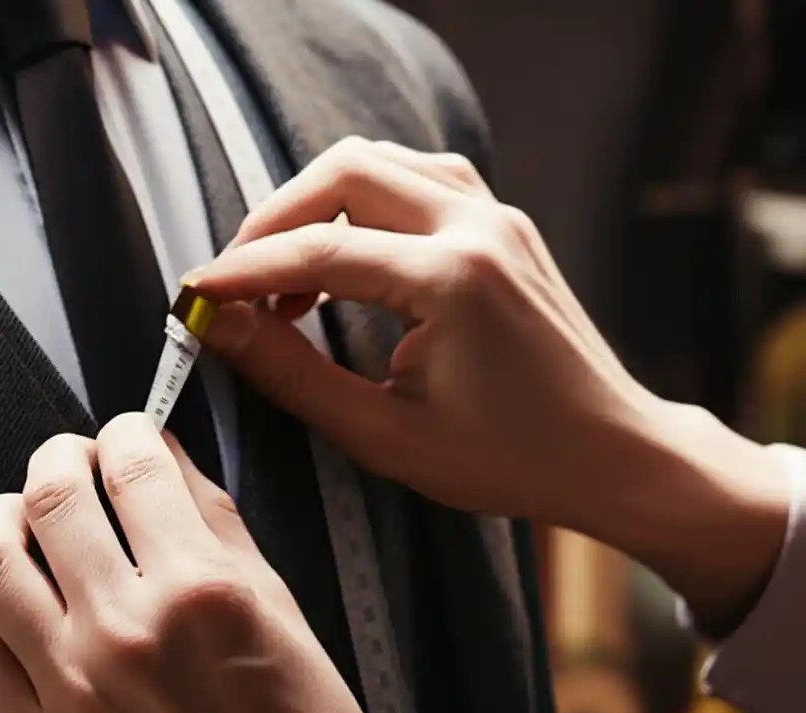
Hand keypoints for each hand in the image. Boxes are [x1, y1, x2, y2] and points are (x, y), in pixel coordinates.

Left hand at [0, 413, 363, 712]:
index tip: (128, 434)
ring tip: (28, 515)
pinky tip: (18, 600)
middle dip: (62, 454)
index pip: (135, 465)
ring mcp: (70, 684)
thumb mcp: (278, 611)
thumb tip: (163, 458)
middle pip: (52, 492)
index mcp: (201, 594)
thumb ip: (214, 522)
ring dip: (5, 516)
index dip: (127, 429)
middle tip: (77, 459)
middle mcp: (126, 632)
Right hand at [189, 138, 791, 633]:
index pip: (321, 250)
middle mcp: (478, 228)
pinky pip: (416, 176)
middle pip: (347, 170)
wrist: (611, 452)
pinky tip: (347, 257)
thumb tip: (220, 325)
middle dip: (277, 217)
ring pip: (380, 161)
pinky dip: (365, 202)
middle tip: (240, 280)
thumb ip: (292, 373)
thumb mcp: (385, 436)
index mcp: (454, 281)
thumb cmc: (510, 458)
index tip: (194, 292)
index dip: (245, 270)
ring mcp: (496, 217)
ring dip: (320, 204)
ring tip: (291, 276)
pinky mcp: (501, 223)